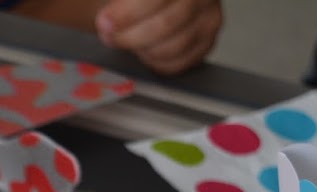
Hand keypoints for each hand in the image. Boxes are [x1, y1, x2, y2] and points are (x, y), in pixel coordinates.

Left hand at [95, 0, 221, 74]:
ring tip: (125, 40)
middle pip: (167, 23)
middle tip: (109, 36)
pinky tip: (143, 50)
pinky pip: (181, 61)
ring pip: (175, 45)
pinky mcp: (208, 40)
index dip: (129, 13)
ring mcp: (211, 16)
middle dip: (130, 36)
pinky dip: (156, 61)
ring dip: (142, 49)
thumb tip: (107, 20)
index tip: (105, 23)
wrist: (150, 2)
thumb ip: (119, 2)